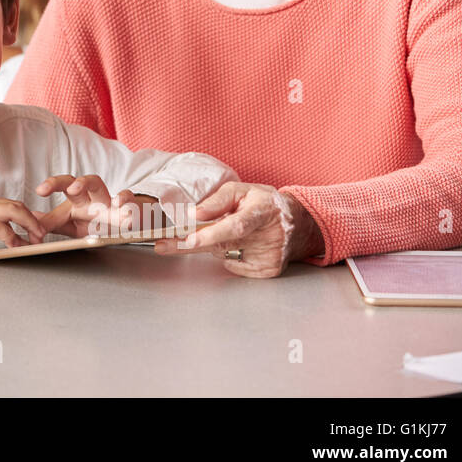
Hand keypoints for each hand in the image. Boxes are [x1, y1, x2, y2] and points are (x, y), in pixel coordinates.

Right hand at [0, 189, 46, 257]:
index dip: (22, 215)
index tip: (31, 228)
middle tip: (41, 234)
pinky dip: (12, 236)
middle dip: (33, 218)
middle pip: (13, 204)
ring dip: (29, 225)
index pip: (3, 202)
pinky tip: (16, 247)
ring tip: (35, 240)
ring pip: (12, 210)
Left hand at [33, 174, 158, 236]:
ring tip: (76, 188)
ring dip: (86, 183)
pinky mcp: (128, 207)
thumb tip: (30, 218)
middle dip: (64, 181)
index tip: (39, 190)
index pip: (62, 186)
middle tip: (60, 186)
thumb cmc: (96, 222)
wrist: (127, 223)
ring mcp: (108, 200)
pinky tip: (119, 204)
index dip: (50, 186)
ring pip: (98, 183)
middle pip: (76, 180)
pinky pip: (128, 199)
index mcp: (77, 200)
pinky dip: (124, 201)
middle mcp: (91, 196)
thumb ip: (52, 221)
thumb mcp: (73, 224)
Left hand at [153, 182, 321, 278]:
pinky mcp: (269, 270)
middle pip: (223, 244)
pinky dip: (230, 256)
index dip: (212, 234)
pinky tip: (242, 245)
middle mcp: (269, 236)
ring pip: (225, 255)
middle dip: (190, 244)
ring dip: (216, 245)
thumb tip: (193, 214)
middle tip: (163, 245)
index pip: (235, 225)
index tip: (190, 239)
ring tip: (231, 232)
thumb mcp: (242, 191)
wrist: (298, 224)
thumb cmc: (264, 204)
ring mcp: (270, 256)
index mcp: (261, 211)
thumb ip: (216, 201)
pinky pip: (234, 266)